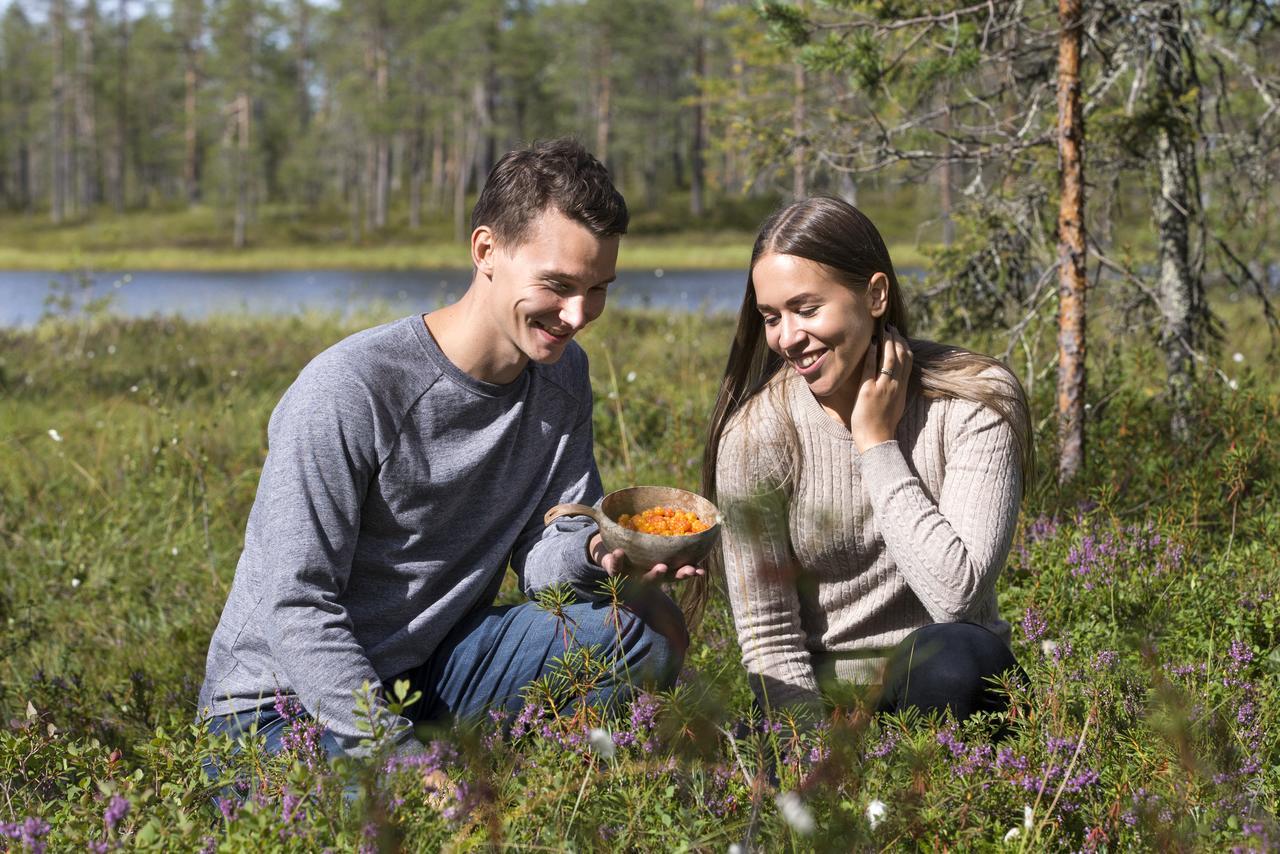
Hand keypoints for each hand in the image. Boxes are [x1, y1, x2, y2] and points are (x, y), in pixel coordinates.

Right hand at [588, 533, 705, 581]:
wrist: (624, 566)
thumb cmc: (615, 555)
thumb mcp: (607, 553)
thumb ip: (609, 552)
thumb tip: (607, 546)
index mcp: (621, 573)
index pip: (616, 569)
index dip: (617, 562)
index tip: (618, 553)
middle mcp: (638, 579)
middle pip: (647, 580)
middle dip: (655, 575)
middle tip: (661, 568)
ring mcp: (654, 577)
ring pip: (667, 579)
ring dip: (679, 575)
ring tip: (691, 570)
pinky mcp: (668, 573)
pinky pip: (679, 573)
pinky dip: (691, 571)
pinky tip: (702, 568)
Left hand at [850, 323, 912, 452]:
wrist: (876, 440)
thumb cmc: (882, 425)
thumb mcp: (895, 405)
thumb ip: (896, 391)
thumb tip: (895, 380)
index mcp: (902, 388)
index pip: (908, 362)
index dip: (904, 346)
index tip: (899, 335)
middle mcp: (895, 386)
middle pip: (901, 356)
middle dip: (896, 339)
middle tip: (890, 327)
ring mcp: (883, 388)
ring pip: (889, 359)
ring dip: (887, 342)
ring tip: (883, 330)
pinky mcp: (869, 391)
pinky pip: (872, 368)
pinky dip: (872, 354)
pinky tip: (870, 343)